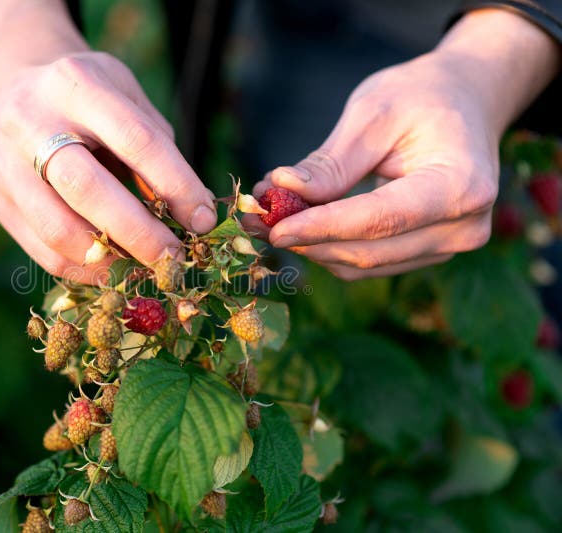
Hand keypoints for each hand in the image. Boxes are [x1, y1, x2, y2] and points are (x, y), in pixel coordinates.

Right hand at [0, 1, 215, 283]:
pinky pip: (43, 251)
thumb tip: (193, 215)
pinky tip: (115, 270)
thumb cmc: (87, 99)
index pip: (136, 140)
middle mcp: (31, 122)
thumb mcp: (124, 99)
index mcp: (76, 85)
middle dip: (139, 233)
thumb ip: (156, 150)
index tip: (204, 220)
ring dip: (110, 261)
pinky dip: (86, 270)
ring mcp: (6, 165)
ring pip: (58, 229)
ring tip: (145, 269)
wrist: (10, 89)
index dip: (177, 185)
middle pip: (87, 188)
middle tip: (174, 258)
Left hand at [245, 9, 559, 279]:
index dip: (322, 227)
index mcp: (461, 186)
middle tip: (254, 221)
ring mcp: (450, 246)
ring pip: (363, 264)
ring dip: (312, 247)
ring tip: (268, 220)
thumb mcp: (373, 113)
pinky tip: (299, 225)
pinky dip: (329, 247)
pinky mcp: (429, 253)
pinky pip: (370, 262)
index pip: (380, 219)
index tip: (274, 227)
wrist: (465, 102)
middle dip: (307, 239)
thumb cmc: (421, 97)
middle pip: (369, 251)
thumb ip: (332, 161)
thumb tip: (282, 188)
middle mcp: (464, 228)